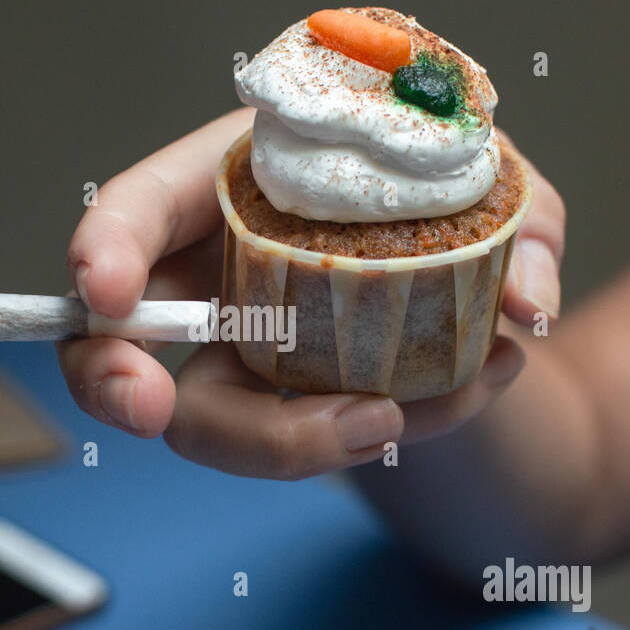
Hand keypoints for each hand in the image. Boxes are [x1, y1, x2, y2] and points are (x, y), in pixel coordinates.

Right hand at [57, 108, 565, 478]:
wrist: (470, 294)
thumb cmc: (457, 208)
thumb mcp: (505, 192)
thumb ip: (524, 227)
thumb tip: (523, 306)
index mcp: (239, 181)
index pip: (140, 204)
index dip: (105, 244)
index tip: (106, 290)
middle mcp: (214, 270)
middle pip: (124, 339)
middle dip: (115, 383)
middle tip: (152, 410)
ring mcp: (234, 350)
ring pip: (203, 419)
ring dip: (277, 439)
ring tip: (394, 419)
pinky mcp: (272, 409)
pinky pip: (285, 447)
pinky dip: (355, 444)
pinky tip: (454, 401)